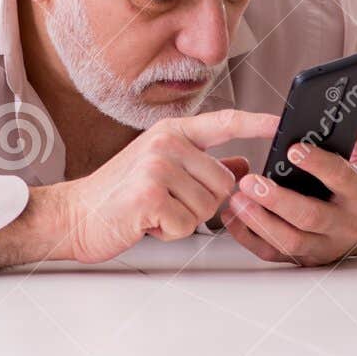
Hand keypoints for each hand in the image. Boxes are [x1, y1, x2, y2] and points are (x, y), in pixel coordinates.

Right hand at [47, 109, 278, 263]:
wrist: (74, 215)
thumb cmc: (118, 195)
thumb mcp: (162, 170)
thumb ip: (204, 166)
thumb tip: (242, 165)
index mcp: (171, 133)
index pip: (224, 122)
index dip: (257, 123)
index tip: (282, 122)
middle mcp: (166, 143)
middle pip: (224, 184)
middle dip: (202, 205)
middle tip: (167, 204)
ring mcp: (157, 166)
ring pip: (208, 207)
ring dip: (184, 221)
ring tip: (154, 212)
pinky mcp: (150, 194)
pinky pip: (186, 225)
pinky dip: (168, 233)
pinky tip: (146, 222)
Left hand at [223, 113, 356, 265]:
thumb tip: (354, 116)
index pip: (342, 178)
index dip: (318, 164)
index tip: (293, 148)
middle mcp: (346, 225)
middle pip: (310, 216)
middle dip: (278, 199)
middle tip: (250, 181)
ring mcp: (324, 245)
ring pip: (290, 241)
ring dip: (259, 221)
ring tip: (237, 199)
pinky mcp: (303, 257)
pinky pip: (273, 253)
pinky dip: (249, 237)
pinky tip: (233, 216)